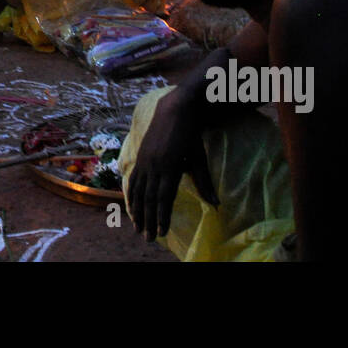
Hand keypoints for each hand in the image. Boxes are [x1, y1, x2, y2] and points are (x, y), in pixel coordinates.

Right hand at [126, 85, 217, 242]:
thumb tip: (216, 204)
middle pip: (149, 199)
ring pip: (138, 191)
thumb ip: (204, 182)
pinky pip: (133, 180)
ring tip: (138, 228)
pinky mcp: (141, 156)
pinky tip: (131, 205)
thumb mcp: (198, 158)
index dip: (162, 217)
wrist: (174, 109)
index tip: (161, 233)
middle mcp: (153, 165)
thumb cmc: (191, 134)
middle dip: (149, 220)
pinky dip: (131, 195)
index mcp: (169, 167)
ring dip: (138, 211)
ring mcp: (145, 160)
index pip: (164, 198)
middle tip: (148, 238)